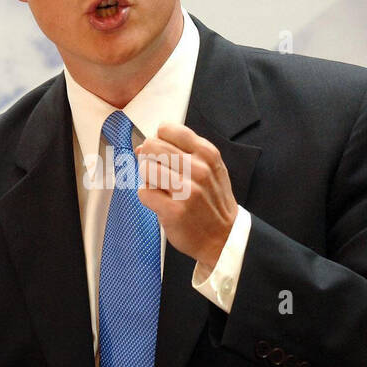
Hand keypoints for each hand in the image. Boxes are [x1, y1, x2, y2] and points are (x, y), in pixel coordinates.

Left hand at [136, 123, 237, 268]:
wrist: (224, 236)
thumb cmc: (212, 201)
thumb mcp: (208, 168)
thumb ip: (179, 152)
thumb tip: (141, 147)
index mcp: (207, 153)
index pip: (166, 129)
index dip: (158, 141)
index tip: (162, 155)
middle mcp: (199, 168)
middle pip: (152, 146)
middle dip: (149, 158)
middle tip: (159, 174)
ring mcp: (187, 190)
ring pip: (145, 168)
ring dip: (148, 179)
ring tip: (162, 189)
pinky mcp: (174, 210)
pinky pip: (144, 192)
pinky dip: (148, 197)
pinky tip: (161, 203)